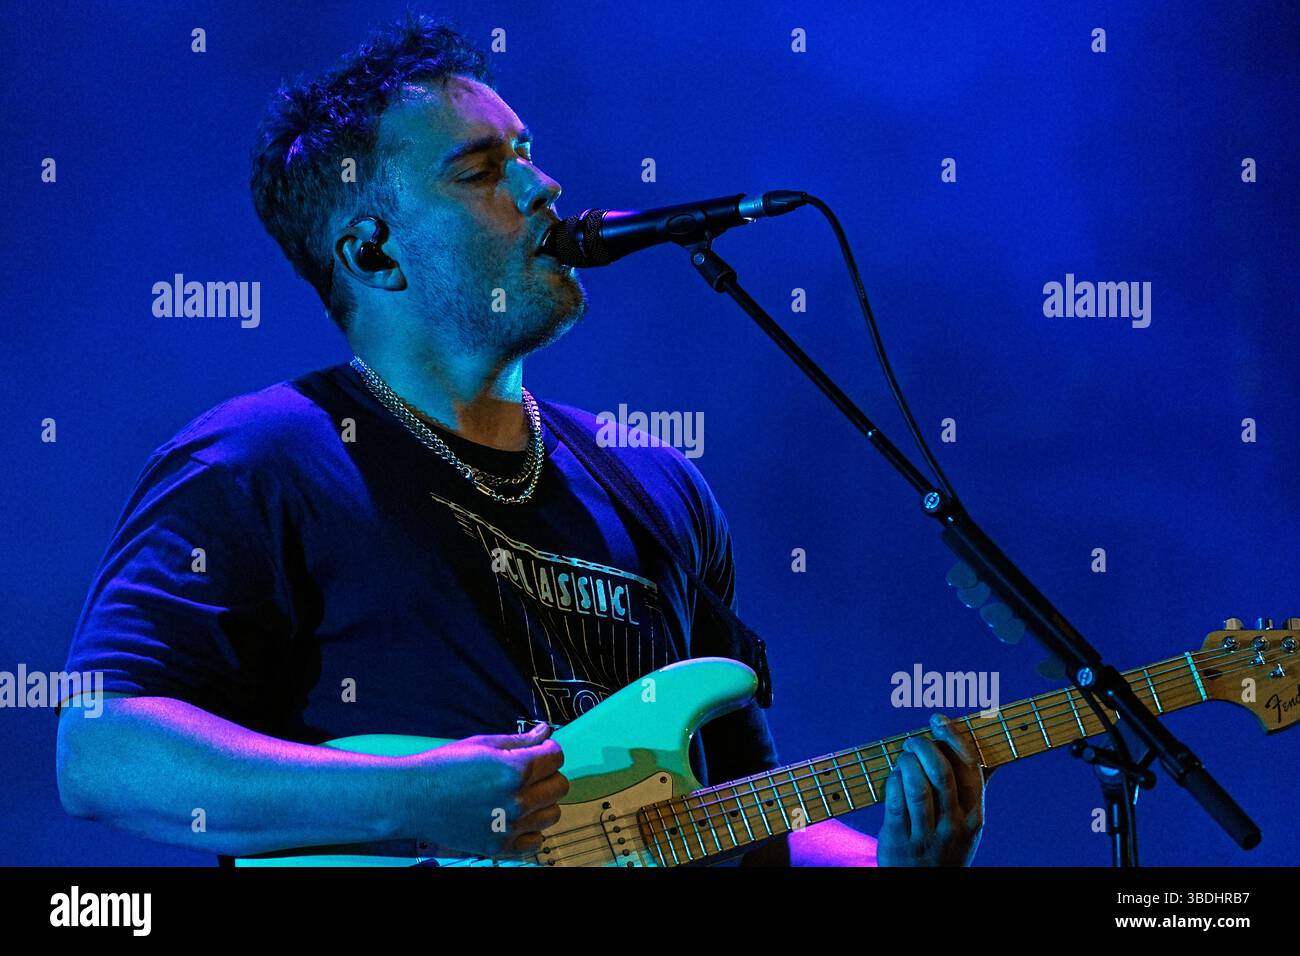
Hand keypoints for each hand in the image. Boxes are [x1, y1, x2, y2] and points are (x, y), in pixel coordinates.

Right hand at [403, 721, 568, 858]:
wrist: (413, 798)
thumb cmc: (443, 767)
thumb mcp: (483, 744)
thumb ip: (520, 741)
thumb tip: (545, 732)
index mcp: (514, 769)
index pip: (557, 757)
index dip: (549, 750)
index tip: (540, 751)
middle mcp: (517, 800)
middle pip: (560, 786)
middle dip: (549, 775)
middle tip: (530, 773)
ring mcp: (509, 826)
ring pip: (552, 814)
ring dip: (543, 802)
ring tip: (523, 795)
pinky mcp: (499, 846)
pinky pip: (535, 841)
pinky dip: (531, 829)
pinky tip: (517, 818)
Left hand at [877, 713, 988, 865]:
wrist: (925, 886)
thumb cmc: (946, 844)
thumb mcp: (969, 823)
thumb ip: (974, 788)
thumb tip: (992, 753)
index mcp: (974, 816)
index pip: (969, 769)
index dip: (953, 738)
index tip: (938, 720)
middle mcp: (953, 826)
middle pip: (941, 773)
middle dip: (924, 747)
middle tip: (913, 741)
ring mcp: (926, 835)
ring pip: (917, 786)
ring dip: (906, 763)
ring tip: (903, 758)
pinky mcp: (899, 839)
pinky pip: (894, 801)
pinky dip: (892, 781)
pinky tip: (893, 776)